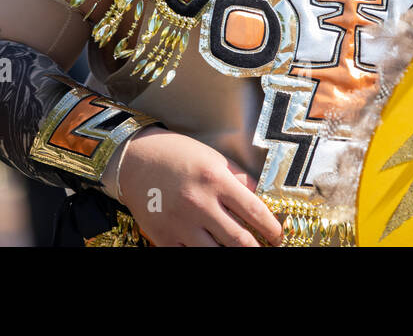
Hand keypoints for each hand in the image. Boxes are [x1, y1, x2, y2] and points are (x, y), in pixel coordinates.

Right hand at [115, 126, 282, 246]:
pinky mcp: (163, 237)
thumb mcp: (213, 158)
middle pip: (239, 240)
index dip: (272, 229)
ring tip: (240, 252)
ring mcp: (180, 223)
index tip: (277, 236)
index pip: (254, 211)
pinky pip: (189, 256)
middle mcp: (199, 203)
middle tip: (265, 251)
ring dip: (232, 256)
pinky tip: (211, 250)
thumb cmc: (177, 155)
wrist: (135, 159)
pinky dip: (203, 255)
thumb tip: (261, 198)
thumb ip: (238, 178)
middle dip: (257, 250)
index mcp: (215, 179)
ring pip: (216, 254)